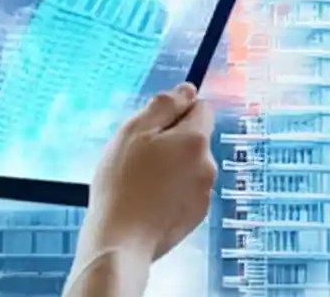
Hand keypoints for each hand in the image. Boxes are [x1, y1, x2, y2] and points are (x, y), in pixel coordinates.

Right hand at [78, 83, 217, 263]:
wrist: (121, 240)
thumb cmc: (122, 184)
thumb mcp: (133, 131)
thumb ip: (164, 105)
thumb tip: (187, 89)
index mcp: (196, 140)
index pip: (201, 107)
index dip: (177, 111)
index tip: (153, 125)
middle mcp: (208, 165)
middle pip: (194, 137)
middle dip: (171, 140)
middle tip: (139, 156)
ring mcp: (204, 193)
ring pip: (188, 164)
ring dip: (170, 166)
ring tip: (140, 182)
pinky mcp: (196, 215)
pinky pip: (185, 189)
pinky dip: (170, 190)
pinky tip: (148, 200)